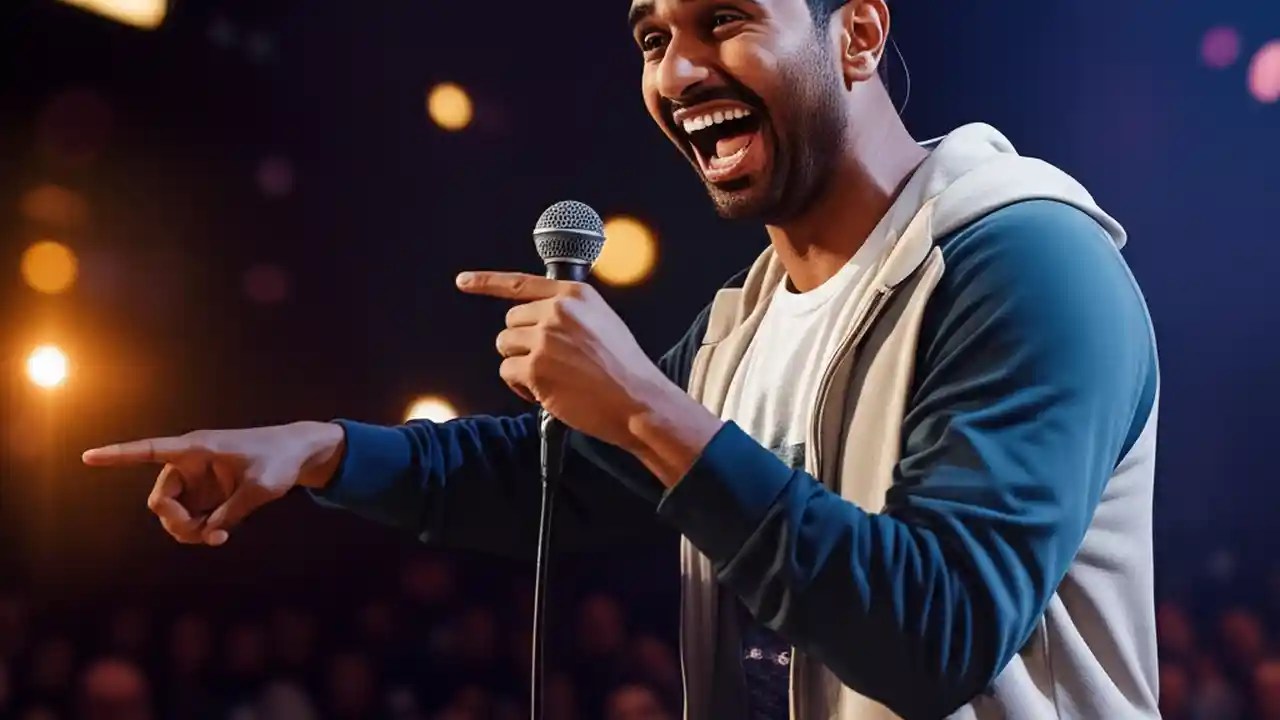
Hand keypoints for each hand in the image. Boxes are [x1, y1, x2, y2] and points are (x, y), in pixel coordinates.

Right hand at [82, 421, 344, 545]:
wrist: (299, 455)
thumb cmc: (280, 460)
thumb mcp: (261, 488)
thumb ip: (232, 512)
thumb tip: (207, 532)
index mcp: (196, 448)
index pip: (149, 450)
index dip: (118, 455)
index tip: (88, 456)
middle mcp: (189, 464)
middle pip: (160, 501)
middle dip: (176, 524)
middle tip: (204, 535)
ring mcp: (196, 482)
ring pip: (171, 515)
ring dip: (188, 532)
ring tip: (218, 537)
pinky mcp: (206, 496)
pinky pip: (189, 520)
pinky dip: (200, 532)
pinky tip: (221, 534)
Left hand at [456, 271, 673, 450]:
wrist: (638, 400)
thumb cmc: (625, 369)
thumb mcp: (603, 323)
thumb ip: (570, 315)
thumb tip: (538, 322)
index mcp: (575, 295)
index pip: (520, 283)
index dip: (486, 282)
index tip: (464, 281)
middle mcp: (557, 310)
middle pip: (510, 323)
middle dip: (523, 344)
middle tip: (551, 363)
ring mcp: (544, 338)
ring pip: (505, 347)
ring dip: (521, 366)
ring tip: (553, 378)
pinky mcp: (535, 367)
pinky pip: (507, 373)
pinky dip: (521, 387)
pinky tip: (548, 392)